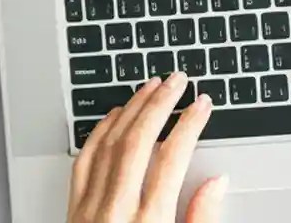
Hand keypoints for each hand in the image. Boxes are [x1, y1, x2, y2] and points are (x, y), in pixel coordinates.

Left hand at [68, 72, 226, 222]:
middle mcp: (116, 210)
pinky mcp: (73, 210)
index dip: (190, 124)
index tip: (202, 104)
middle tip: (177, 81)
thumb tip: (217, 183)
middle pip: (138, 141)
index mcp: (149, 221)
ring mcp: (90, 208)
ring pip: (109, 145)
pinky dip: (100, 132)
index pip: (172, 158)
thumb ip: (201, 219)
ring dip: (132, 109)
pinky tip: (114, 115)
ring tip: (150, 87)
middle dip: (160, 104)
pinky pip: (84, 161)